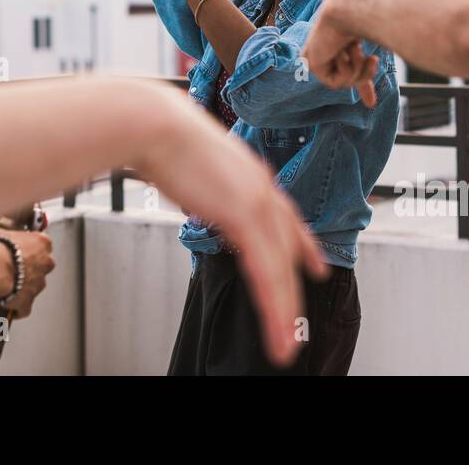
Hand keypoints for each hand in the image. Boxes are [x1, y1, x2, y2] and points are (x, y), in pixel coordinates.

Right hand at [0, 230, 53, 318]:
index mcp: (42, 242)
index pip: (40, 243)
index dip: (26, 246)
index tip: (14, 248)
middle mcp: (46, 263)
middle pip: (40, 265)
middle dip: (26, 267)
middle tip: (8, 265)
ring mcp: (39, 284)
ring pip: (32, 285)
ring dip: (21, 285)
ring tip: (3, 283)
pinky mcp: (29, 302)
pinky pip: (24, 306)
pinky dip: (16, 306)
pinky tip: (4, 302)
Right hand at [135, 86, 329, 366]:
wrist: (153, 123)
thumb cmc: (159, 134)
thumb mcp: (190, 162)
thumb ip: (201, 181)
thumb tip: (192, 188)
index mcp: (249, 173)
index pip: (286, 216)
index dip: (302, 244)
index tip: (315, 264)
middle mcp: (261, 187)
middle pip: (287, 249)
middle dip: (295, 288)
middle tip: (297, 322)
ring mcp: (257, 202)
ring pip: (281, 269)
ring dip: (285, 311)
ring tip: (286, 345)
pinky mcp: (245, 217)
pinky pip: (266, 273)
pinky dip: (273, 306)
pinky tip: (277, 328)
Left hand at [303, 0, 379, 106]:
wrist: (351, 8)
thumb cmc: (367, 19)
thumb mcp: (375, 45)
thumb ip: (375, 64)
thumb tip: (385, 81)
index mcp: (343, 40)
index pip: (352, 68)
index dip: (363, 85)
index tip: (371, 103)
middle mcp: (330, 49)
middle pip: (350, 78)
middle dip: (365, 74)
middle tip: (373, 58)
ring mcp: (319, 56)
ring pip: (346, 82)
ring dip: (357, 68)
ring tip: (353, 47)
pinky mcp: (313, 64)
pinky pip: (336, 83)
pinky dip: (346, 70)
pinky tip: (341, 52)